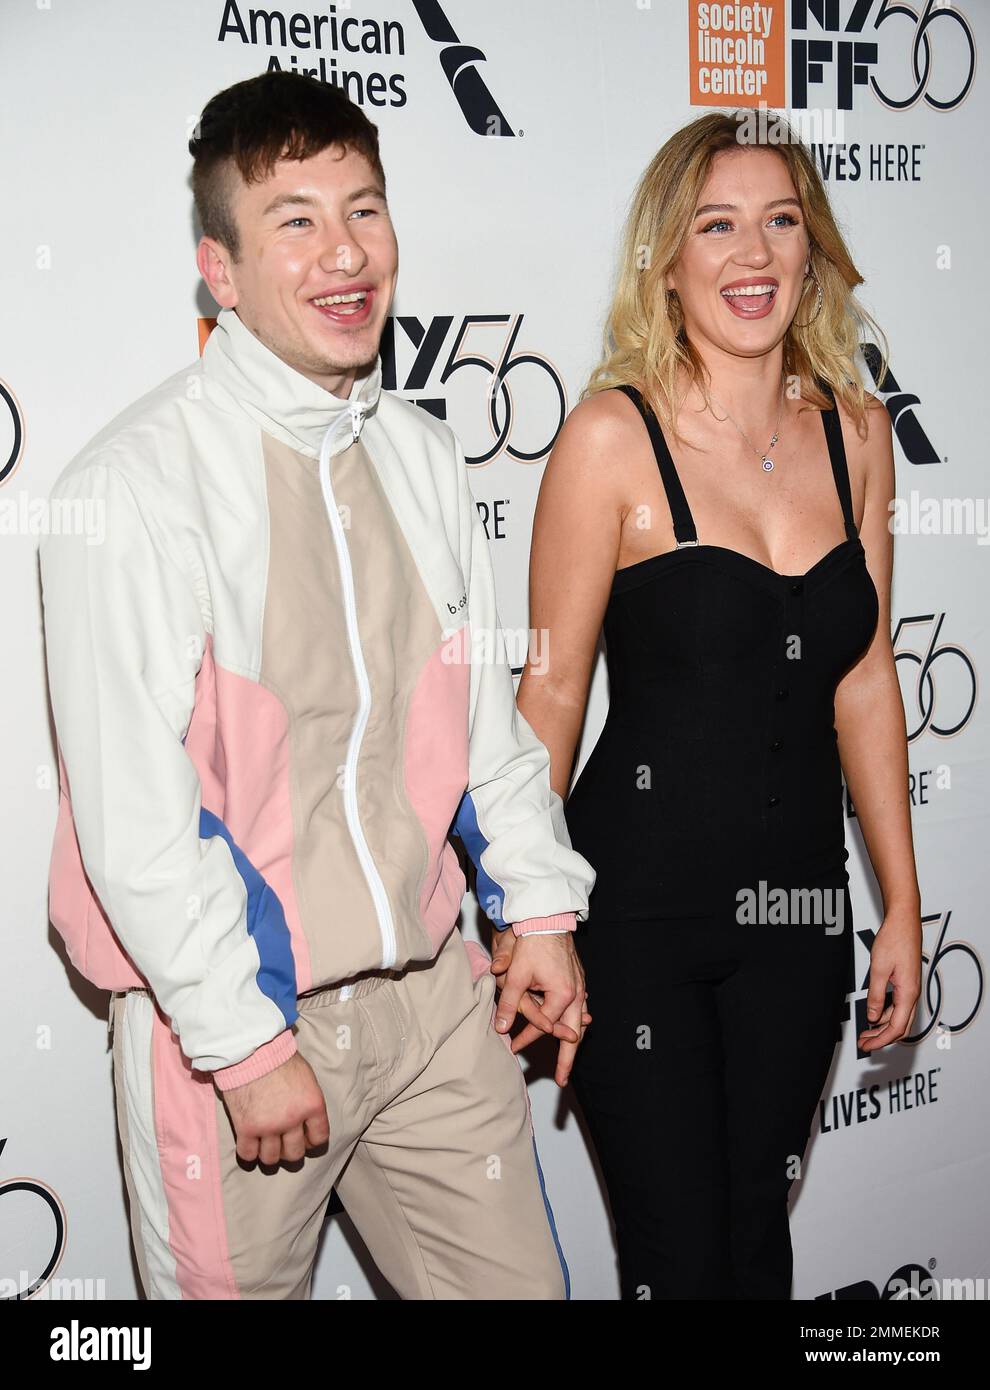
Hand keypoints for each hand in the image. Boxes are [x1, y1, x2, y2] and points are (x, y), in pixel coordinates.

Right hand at [218, 1052, 329, 1164]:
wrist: (251, 1049)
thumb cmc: (279, 1057)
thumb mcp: (306, 1077)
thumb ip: (308, 1101)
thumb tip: (306, 1118)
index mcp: (312, 1105)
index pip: (319, 1138)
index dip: (312, 1141)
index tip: (305, 1139)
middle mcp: (292, 1120)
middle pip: (295, 1153)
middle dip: (290, 1150)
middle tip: (284, 1143)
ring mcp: (268, 1126)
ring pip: (272, 1159)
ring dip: (270, 1154)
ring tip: (266, 1144)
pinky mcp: (245, 1128)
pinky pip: (248, 1155)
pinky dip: (249, 1153)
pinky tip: (250, 1144)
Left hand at [489, 930, 591, 1085]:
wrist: (548, 918)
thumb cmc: (533, 944)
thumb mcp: (516, 975)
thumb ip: (509, 1003)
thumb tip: (501, 1027)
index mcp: (563, 995)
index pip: (543, 1026)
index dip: (525, 1038)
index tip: (512, 1047)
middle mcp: (577, 993)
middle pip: (574, 1034)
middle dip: (567, 1058)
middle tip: (562, 1080)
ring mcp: (580, 987)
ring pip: (579, 1022)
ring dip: (572, 1042)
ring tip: (568, 1061)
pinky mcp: (578, 980)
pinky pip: (579, 1008)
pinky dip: (575, 1021)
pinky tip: (573, 1028)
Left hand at [857, 904, 921, 1051]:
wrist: (904, 922)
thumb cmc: (894, 940)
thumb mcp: (879, 969)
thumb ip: (876, 995)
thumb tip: (872, 1016)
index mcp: (908, 993)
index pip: (896, 1028)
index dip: (880, 1040)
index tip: (866, 1045)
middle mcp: (913, 994)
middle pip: (900, 1027)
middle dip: (881, 1038)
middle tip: (864, 1043)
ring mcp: (910, 989)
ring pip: (898, 1017)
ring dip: (882, 1026)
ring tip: (865, 1031)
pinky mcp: (906, 983)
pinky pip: (897, 1006)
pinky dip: (885, 1014)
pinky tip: (873, 1014)